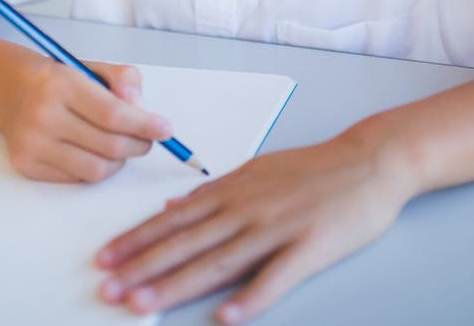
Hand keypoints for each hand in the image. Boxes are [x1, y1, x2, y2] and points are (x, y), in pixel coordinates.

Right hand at [0, 55, 172, 182]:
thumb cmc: (58, 78)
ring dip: (120, 161)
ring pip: (96, 169)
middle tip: (149, 139)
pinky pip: (77, 178)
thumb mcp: (91, 66)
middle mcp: (42, 115)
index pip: (113, 114)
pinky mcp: (26, 166)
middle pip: (109, 145)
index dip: (145, 125)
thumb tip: (139, 108)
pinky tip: (96, 151)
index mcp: (61, 83)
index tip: (166, 129)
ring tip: (122, 146)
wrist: (7, 88)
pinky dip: (96, 168)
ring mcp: (32, 144)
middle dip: (139, 144)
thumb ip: (124, 79)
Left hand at [95, 134, 414, 322]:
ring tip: (142, 304)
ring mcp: (277, 227)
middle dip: (143, 266)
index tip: (106, 257)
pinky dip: (249, 298)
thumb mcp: (256, 171)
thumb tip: (174, 205)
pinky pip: (275, 277)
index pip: (175, 218)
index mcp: (233, 188)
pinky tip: (225, 317)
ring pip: (218, 260)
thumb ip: (214, 191)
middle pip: (187, 241)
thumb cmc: (312, 169)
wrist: (367, 162)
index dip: (138, 238)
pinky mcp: (310, 247)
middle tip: (107, 288)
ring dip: (177, 284)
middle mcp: (247, 206)